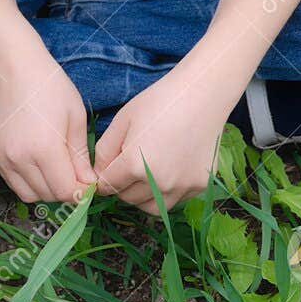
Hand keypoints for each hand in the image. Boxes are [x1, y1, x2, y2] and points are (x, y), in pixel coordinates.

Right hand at [0, 53, 96, 204]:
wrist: (17, 70)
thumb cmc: (52, 88)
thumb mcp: (76, 118)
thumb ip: (81, 156)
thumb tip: (88, 184)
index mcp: (44, 148)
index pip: (65, 191)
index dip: (80, 191)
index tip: (88, 181)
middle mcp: (20, 158)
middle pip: (48, 196)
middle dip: (66, 191)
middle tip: (76, 175)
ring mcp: (4, 158)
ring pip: (30, 195)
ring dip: (47, 190)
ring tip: (58, 170)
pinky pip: (15, 184)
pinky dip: (30, 183)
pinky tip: (41, 166)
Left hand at [93, 72, 231, 215]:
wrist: (202, 93)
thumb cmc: (160, 101)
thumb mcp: (123, 120)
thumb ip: (104, 151)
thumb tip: (98, 175)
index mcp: (135, 165)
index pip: (108, 186)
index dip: (104, 178)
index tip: (109, 169)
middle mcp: (159, 182)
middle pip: (128, 199)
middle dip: (123, 186)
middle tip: (129, 165)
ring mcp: (182, 186)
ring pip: (151, 207)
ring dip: (143, 195)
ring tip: (146, 173)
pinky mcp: (200, 185)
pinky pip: (176, 199)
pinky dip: (167, 191)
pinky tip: (170, 168)